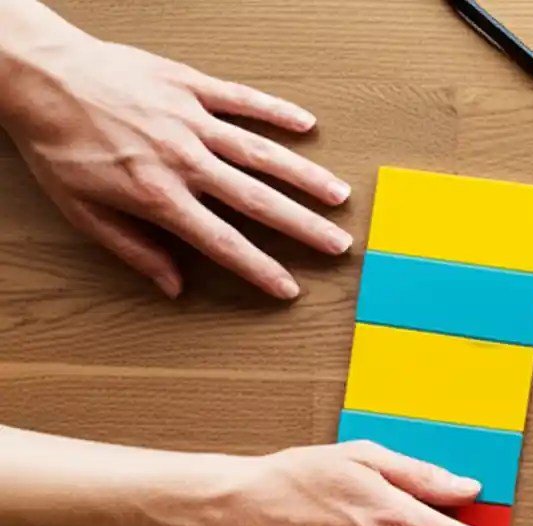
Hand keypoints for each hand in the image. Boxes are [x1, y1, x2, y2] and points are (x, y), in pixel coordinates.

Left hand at [0, 7, 349, 298]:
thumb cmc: (57, 143)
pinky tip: (306, 125)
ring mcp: (192, 120)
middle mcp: (185, 160)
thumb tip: (172, 285)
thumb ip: (133, 249)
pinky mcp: (190, 85)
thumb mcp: (82, 210)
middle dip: (303, 227)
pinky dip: (276, 112)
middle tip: (338, 244)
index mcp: (159, 196)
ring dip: (304, 176)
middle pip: (258, 201)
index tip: (289, 287)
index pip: (222, 242)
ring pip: (261, 153)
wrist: (40, 76)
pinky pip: (243, 100)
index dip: (259, 269)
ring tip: (338, 194)